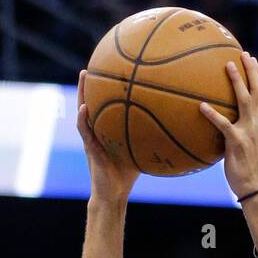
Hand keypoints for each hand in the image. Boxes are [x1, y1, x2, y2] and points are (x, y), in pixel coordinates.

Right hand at [75, 70, 139, 203]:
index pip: (105, 104)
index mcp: (106, 128)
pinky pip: (85, 131)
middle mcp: (97, 130)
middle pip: (92, 102)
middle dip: (91, 83)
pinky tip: (83, 107)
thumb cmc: (128, 174)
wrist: (114, 194)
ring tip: (84, 75)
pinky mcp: (90, 149)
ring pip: (83, 111)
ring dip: (82, 93)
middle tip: (93, 64)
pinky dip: (83, 119)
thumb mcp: (141, 149)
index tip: (110, 67)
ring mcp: (91, 138)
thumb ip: (151, 136)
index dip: (105, 88)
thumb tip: (175, 125)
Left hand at [199, 52, 257, 200]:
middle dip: (251, 70)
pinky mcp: (236, 142)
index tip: (251, 58)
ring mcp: (248, 131)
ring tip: (227, 66)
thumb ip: (242, 127)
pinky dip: (212, 114)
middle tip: (242, 54)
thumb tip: (227, 119)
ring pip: (244, 100)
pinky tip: (201, 106)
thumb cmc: (246, 166)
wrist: (252, 184)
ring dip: (237, 82)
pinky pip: (223, 124)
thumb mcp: (248, 143)